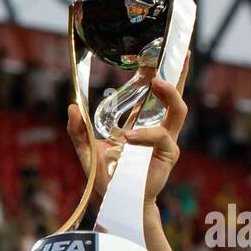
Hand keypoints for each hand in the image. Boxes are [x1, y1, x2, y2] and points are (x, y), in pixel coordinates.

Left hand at [67, 60, 189, 204]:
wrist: (115, 202)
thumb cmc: (106, 178)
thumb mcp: (87, 151)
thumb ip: (78, 131)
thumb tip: (71, 106)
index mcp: (142, 122)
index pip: (155, 92)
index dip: (161, 70)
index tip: (160, 48)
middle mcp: (157, 127)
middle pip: (176, 94)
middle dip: (178, 72)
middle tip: (171, 53)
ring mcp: (166, 140)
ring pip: (178, 109)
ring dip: (169, 93)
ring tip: (156, 81)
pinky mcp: (168, 154)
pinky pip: (160, 136)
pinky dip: (145, 134)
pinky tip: (129, 137)